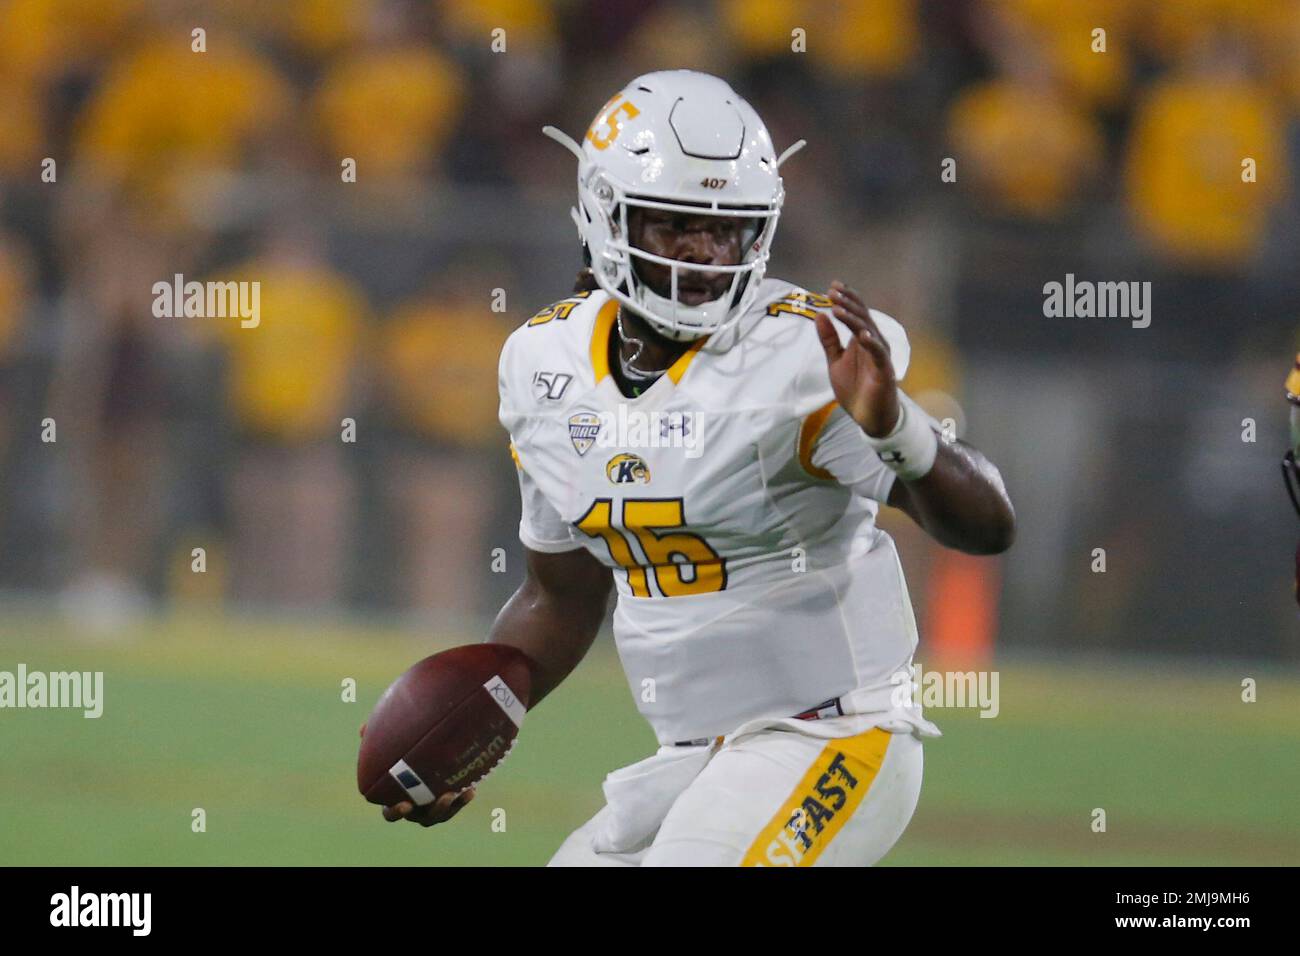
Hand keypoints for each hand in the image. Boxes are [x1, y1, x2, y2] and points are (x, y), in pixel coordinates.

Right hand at [360, 722, 475, 826]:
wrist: (431, 746)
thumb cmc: (404, 745)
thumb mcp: (392, 739)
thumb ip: (377, 736)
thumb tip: (362, 728)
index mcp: (395, 798)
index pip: (390, 812)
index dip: (395, 811)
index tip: (404, 804)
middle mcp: (414, 806)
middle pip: (418, 818)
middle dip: (427, 812)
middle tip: (439, 798)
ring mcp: (433, 805)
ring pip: (439, 815)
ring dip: (445, 808)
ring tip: (452, 793)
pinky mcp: (450, 799)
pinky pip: (457, 804)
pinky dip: (463, 799)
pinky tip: (471, 789)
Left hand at [814, 281, 899, 437]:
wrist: (868, 417)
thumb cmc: (855, 388)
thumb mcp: (836, 361)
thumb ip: (829, 340)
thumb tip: (819, 315)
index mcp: (862, 339)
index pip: (856, 313)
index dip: (846, 298)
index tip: (832, 285)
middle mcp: (873, 343)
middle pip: (862, 317)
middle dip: (848, 303)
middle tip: (832, 291)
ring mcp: (880, 356)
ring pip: (869, 331)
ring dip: (854, 319)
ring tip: (839, 308)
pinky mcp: (885, 371)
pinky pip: (879, 354)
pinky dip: (872, 344)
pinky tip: (863, 335)